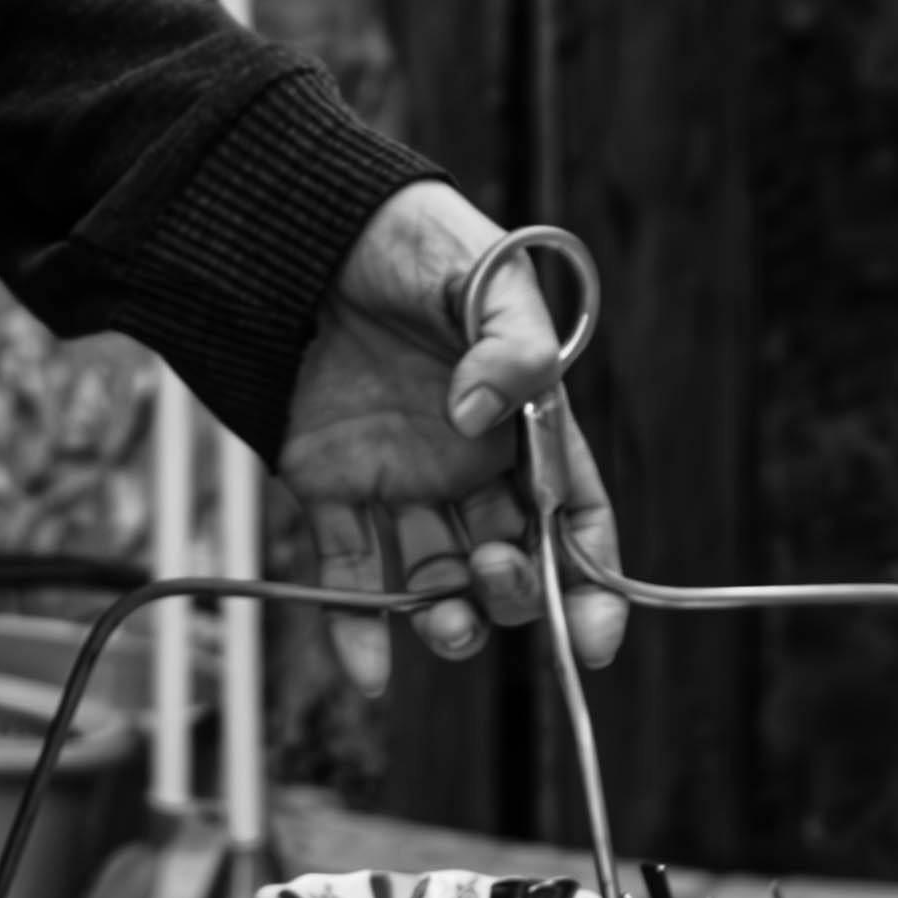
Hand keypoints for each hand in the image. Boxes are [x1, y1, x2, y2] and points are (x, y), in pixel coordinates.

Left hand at [274, 181, 628, 704]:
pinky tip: (368, 674)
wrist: (300, 224)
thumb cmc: (409, 236)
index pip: (576, 515)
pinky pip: (347, 570)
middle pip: (512, 561)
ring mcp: (398, 476)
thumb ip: (509, 345)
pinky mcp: (327, 480)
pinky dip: (354, 628)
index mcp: (522, 420)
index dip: (594, 581)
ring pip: (437, 580)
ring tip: (444, 624)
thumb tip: (484, 418)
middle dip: (515, 592)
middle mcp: (466, 461)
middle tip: (493, 570)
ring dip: (449, 622)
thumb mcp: (484, 273)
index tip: (596, 638)